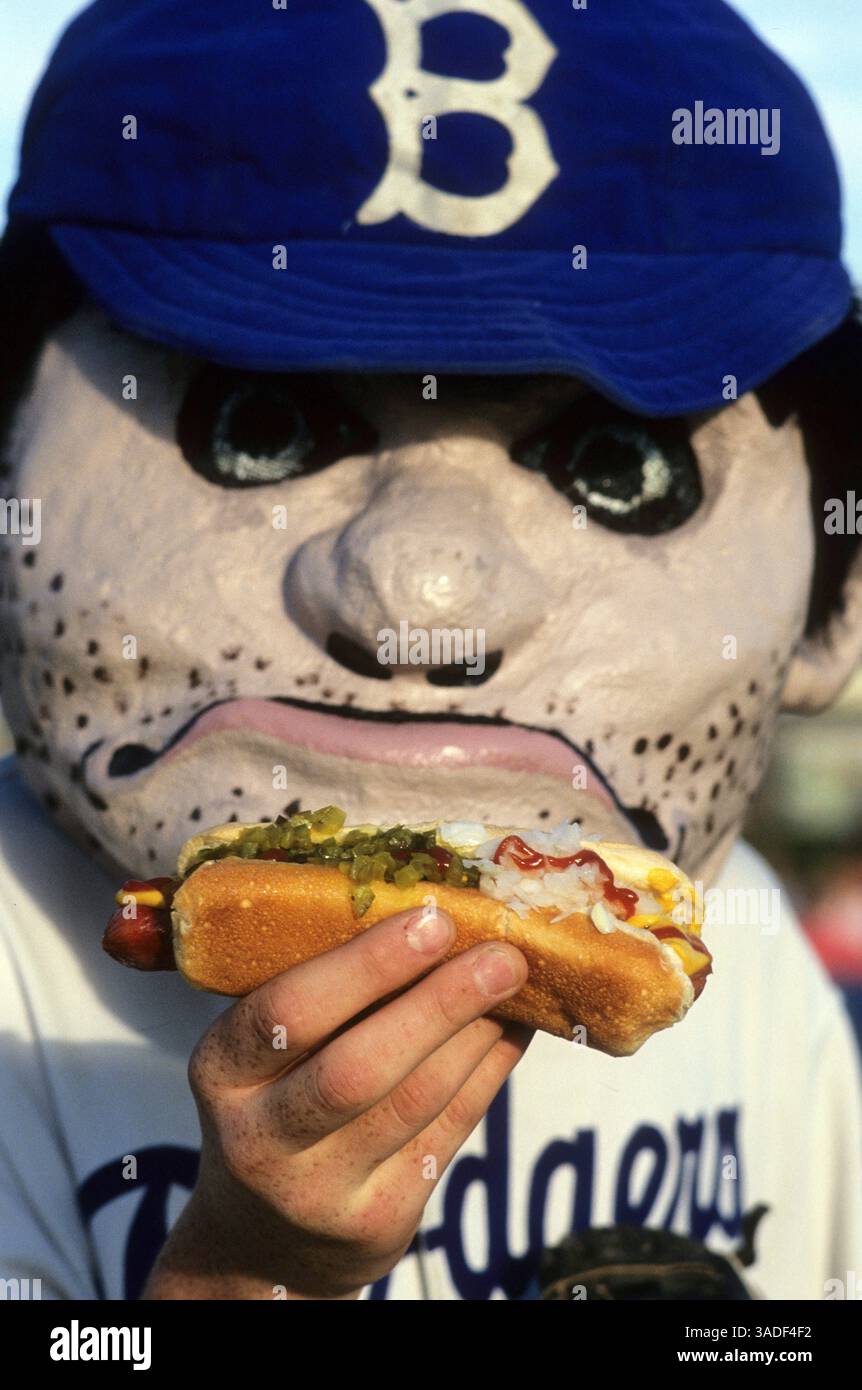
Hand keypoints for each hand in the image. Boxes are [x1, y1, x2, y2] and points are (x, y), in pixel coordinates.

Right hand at [143, 905, 530, 1298]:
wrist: (266, 1237)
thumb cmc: (276, 1100)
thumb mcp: (262, 1052)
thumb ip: (321, 992)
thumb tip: (428, 903)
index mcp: (222, 1070)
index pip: (287, 1013)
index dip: (365, 966)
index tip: (431, 919)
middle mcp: (261, 1138)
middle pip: (357, 1069)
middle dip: (437, 1003)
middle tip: (498, 951)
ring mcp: (320, 1189)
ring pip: (414, 1101)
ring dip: (475, 1032)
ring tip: (514, 977)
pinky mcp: (378, 1220)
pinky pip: (448, 1131)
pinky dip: (489, 1069)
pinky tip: (512, 1026)